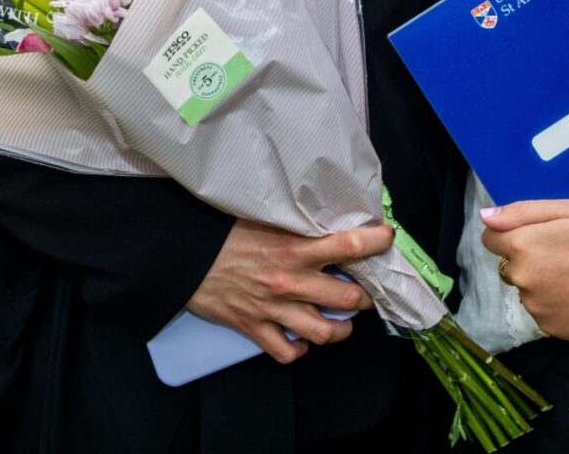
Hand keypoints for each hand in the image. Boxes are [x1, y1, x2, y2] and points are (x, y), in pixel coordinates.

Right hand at [186, 219, 392, 363]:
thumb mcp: (264, 218)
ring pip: (325, 332)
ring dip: (340, 328)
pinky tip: (302, 337)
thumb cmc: (220, 233)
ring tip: (342, 321)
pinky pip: (288, 351)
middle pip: (348, 298)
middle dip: (365, 296)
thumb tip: (324, 218)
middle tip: (366, 289)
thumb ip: (295, 224)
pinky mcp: (254, 328)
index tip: (387, 238)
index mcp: (293, 249)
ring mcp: (273, 309)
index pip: (348, 246)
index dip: (375, 242)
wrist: (181, 257)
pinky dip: (299, 348)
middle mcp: (289, 281)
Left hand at [481, 200, 568, 339]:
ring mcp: (534, 307)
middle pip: (508, 265)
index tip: (537, 235)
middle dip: (527, 258)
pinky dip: (553, 303)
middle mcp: (522, 279)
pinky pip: (540, 310)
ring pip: (525, 289)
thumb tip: (485, 217)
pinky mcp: (548, 328)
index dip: (511, 233)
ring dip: (539, 282)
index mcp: (523, 246)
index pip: (490, 239)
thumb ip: (521, 211)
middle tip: (564, 253)